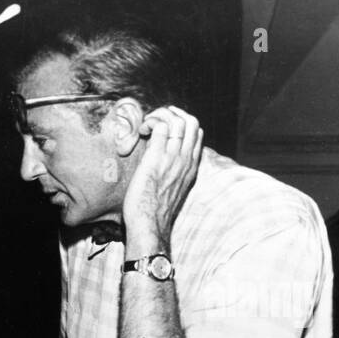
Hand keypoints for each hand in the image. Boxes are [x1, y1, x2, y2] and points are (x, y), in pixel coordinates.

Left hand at [122, 105, 202, 247]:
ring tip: (147, 125)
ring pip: (178, 120)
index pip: (197, 134)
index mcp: (191, 167)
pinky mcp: (157, 157)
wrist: (150, 225)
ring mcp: (173, 157)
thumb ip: (172, 174)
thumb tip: (161, 163)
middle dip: (173, 113)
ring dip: (160, 115)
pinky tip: (140, 132)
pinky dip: (150, 122)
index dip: (182, 123)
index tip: (165, 127)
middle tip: (156, 119)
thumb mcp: (171, 191)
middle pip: (192, 122)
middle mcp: (186, 159)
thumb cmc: (154, 212)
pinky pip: (160, 126)